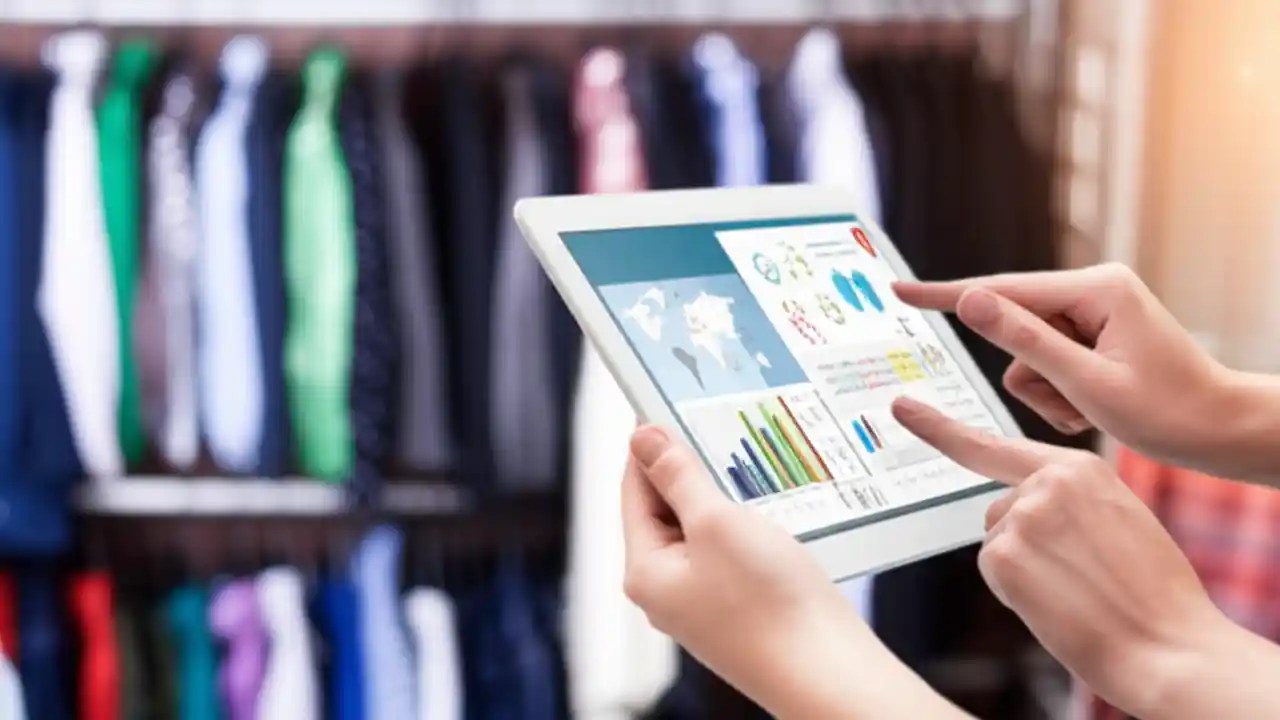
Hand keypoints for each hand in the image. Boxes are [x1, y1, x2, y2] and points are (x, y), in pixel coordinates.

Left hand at [621, 426, 967, 719]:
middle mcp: (666, 590)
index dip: (653, 446)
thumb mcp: (716, 523)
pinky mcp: (737, 608)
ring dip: (724, 496)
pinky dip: (746, 525)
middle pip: (667, 510)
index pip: (634, 490)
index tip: (671, 406)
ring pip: (703, 530)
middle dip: (693, 470)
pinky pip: (730, 552)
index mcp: (644, 571)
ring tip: (752, 464)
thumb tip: (643, 439)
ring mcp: (702, 602)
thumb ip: (677, 477)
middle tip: (721, 428)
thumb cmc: (769, 604)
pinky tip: (772, 507)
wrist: (827, 672)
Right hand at [892, 264, 1263, 477]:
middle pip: (1016, 332)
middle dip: (1035, 377)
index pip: (1001, 290)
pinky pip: (1047, 365)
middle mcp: (1093, 291)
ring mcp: (1095, 314)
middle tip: (1079, 404)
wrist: (1222, 432)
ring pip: (1028, 357)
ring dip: (1048, 392)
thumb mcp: (1088, 381)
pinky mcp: (1096, 336)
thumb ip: (1024, 340)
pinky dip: (1061, 394)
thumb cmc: (1170, 411)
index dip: (945, 296)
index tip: (899, 290)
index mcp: (1096, 289)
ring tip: (1091, 410)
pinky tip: (1096, 408)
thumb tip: (971, 301)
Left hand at [893, 396, 1278, 718]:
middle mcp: (1043, 481)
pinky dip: (1018, 594)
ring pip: (999, 542)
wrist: (1170, 645)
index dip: (940, 429)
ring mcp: (1020, 515)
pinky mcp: (1003, 554)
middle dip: (1026, 543)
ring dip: (1025, 570)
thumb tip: (1028, 512)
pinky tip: (1059, 603)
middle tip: (1080, 576)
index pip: (994, 446)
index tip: (900, 408)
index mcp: (1077, 467)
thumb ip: (1071, 501)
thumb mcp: (1121, 519)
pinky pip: (995, 572)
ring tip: (1078, 590)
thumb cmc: (1154, 592)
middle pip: (1002, 510)